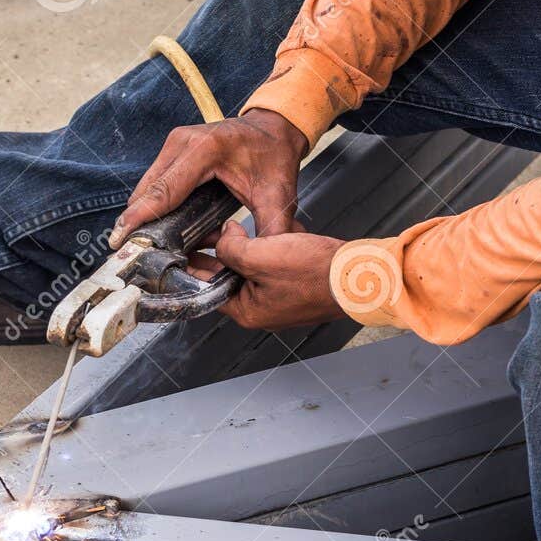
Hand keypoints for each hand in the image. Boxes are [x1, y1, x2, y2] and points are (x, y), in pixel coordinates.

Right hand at [111, 109, 308, 246]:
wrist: (274, 128)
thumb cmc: (275, 157)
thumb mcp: (278, 196)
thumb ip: (271, 231)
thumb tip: (260, 264)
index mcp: (206, 150)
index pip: (164, 191)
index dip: (140, 218)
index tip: (120, 240)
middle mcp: (183, 141)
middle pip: (148, 190)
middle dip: (137, 223)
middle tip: (129, 255)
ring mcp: (174, 142)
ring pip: (146, 187)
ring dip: (143, 215)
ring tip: (142, 245)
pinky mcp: (173, 148)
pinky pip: (154, 182)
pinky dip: (151, 205)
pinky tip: (154, 227)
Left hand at [204, 221, 346, 330]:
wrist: (358, 274)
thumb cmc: (315, 272)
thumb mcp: (260, 255)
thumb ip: (231, 247)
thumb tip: (224, 236)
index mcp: (247, 311)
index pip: (208, 289)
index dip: (194, 266)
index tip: (182, 250)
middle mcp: (262, 310)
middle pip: (229, 278)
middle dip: (223, 252)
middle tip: (206, 233)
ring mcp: (281, 299)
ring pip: (254, 268)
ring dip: (251, 247)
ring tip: (244, 229)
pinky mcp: (296, 287)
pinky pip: (276, 265)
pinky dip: (275, 248)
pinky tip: (282, 234)